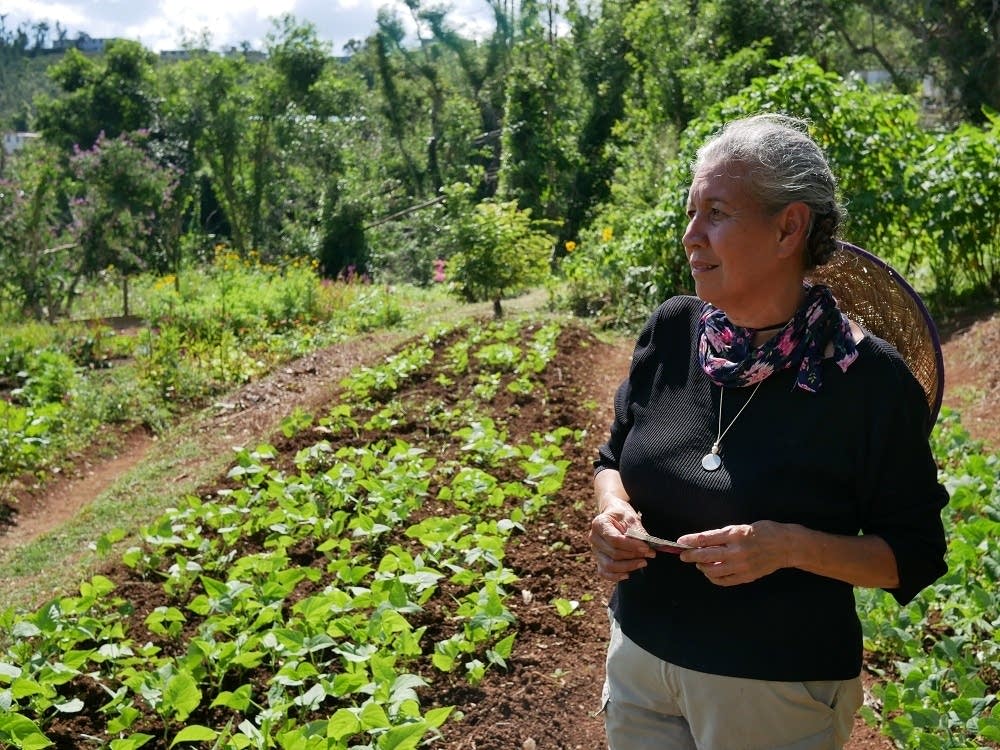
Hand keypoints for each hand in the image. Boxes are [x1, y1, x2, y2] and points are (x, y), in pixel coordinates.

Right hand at [588, 496, 655, 581]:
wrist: (614, 515)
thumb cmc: (623, 516)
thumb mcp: (631, 518)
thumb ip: (638, 533)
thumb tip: (648, 548)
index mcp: (599, 524)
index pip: (615, 540)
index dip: (632, 546)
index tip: (647, 548)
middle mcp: (594, 538)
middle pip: (614, 553)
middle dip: (634, 555)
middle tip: (650, 553)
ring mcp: (595, 550)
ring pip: (609, 565)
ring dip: (628, 566)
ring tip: (643, 562)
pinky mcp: (599, 560)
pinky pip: (604, 573)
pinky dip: (616, 576)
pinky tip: (628, 574)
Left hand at [677, 521, 792, 585]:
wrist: (786, 546)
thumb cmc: (763, 532)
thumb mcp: (741, 527)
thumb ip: (722, 535)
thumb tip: (701, 541)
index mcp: (736, 534)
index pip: (706, 539)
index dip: (690, 540)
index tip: (680, 542)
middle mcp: (737, 551)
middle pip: (706, 555)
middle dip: (691, 556)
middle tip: (683, 556)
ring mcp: (742, 565)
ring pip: (713, 570)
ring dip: (702, 567)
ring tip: (700, 563)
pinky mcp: (747, 576)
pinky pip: (724, 581)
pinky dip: (714, 578)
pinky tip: (711, 573)